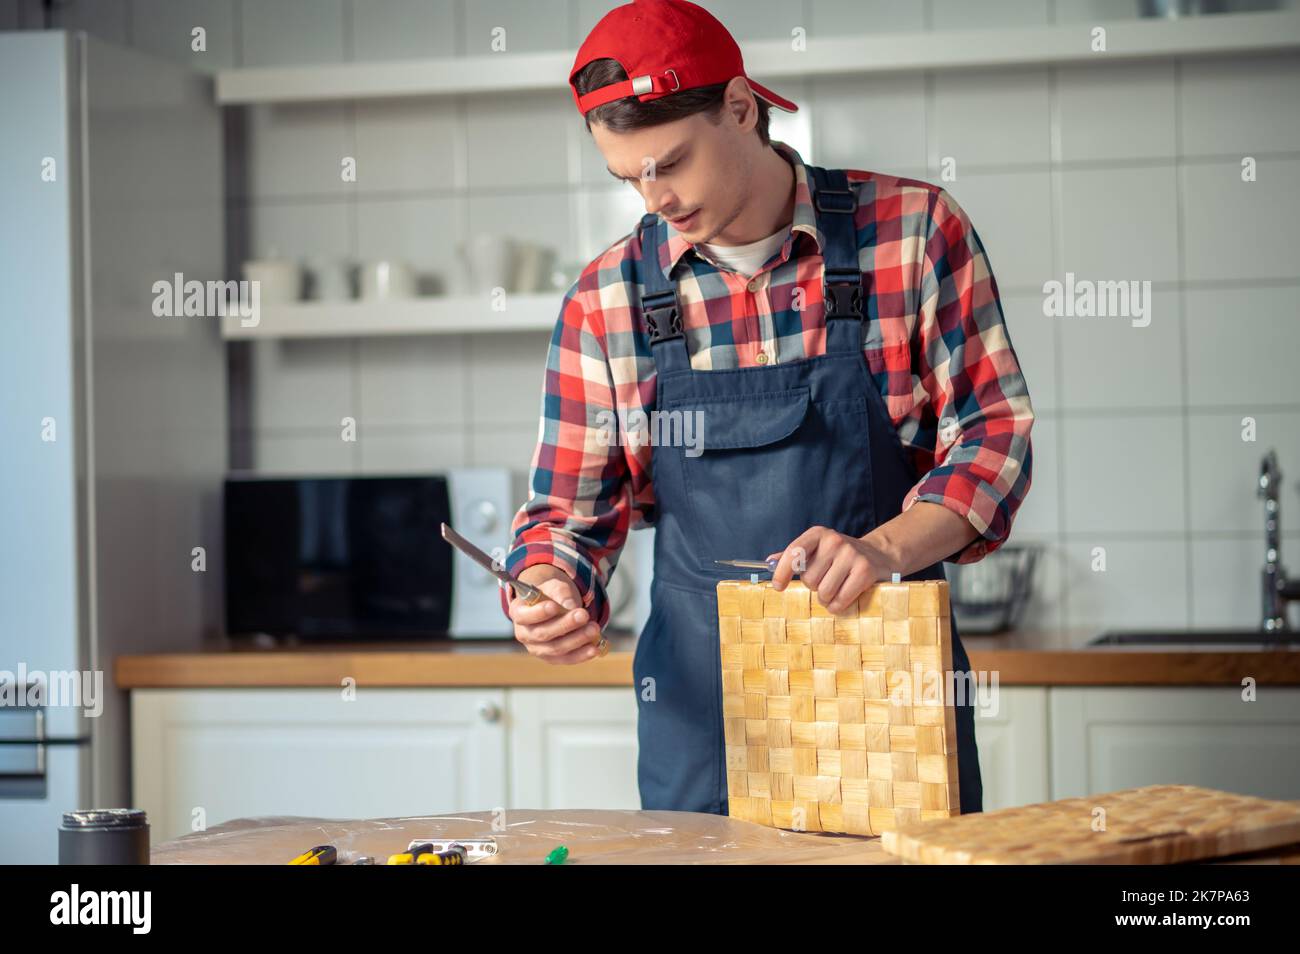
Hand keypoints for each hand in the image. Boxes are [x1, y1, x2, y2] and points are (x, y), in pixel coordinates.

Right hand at [508, 564, 604, 664]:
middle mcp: (524, 634)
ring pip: (556, 648)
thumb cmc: (551, 595)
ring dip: (577, 640)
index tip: (554, 606)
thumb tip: (570, 607)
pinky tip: (594, 648)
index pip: (524, 616)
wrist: (555, 607)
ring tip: (594, 629)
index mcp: (518, 612)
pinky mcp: (552, 658)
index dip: (538, 613)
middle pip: (542, 634)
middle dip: (565, 625)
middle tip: (583, 615)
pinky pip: (566, 659)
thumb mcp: (554, 586)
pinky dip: (581, 654)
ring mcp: (537, 649)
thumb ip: (561, 594)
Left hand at [766, 526, 892, 614]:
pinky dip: (838, 606)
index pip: (794, 552)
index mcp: (818, 534)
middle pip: (809, 579)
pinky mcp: (865, 570)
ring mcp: (851, 554)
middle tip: (826, 581)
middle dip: (815, 587)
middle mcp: (834, 540)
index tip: (778, 586)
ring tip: (835, 590)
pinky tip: (844, 598)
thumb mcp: (818, 550)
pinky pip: (840, 600)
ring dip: (826, 599)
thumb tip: (769, 562)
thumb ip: (795, 556)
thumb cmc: (841, 557)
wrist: (879, 555)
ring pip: (824, 592)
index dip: (783, 571)